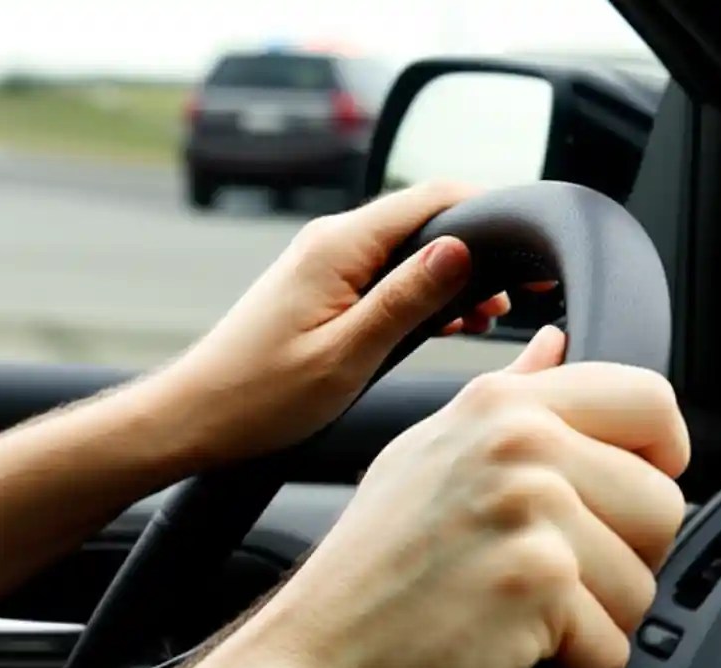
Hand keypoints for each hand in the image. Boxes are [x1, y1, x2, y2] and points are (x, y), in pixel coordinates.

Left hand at [156, 181, 512, 464]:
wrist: (195, 416)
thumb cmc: (260, 396)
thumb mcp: (346, 354)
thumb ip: (406, 300)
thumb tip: (460, 250)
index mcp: (339, 246)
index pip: (432, 198)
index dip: (489, 217)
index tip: (526, 254)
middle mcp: (331, 242)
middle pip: (424, 220)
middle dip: (476, 253)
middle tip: (514, 302)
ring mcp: (323, 263)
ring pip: (406, 250)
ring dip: (449, 279)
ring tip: (485, 320)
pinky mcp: (319, 288)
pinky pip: (383, 274)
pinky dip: (419, 293)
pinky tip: (444, 325)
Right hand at [237, 327, 689, 667]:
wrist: (319, 650)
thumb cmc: (370, 565)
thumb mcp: (431, 453)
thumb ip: (508, 395)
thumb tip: (557, 345)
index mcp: (500, 404)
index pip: (650, 401)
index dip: (656, 462)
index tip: (619, 504)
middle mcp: (517, 441)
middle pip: (662, 504)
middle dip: (619, 562)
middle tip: (540, 578)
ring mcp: (528, 506)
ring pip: (643, 585)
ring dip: (591, 624)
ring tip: (514, 616)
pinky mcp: (536, 579)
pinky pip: (612, 650)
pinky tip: (509, 651)